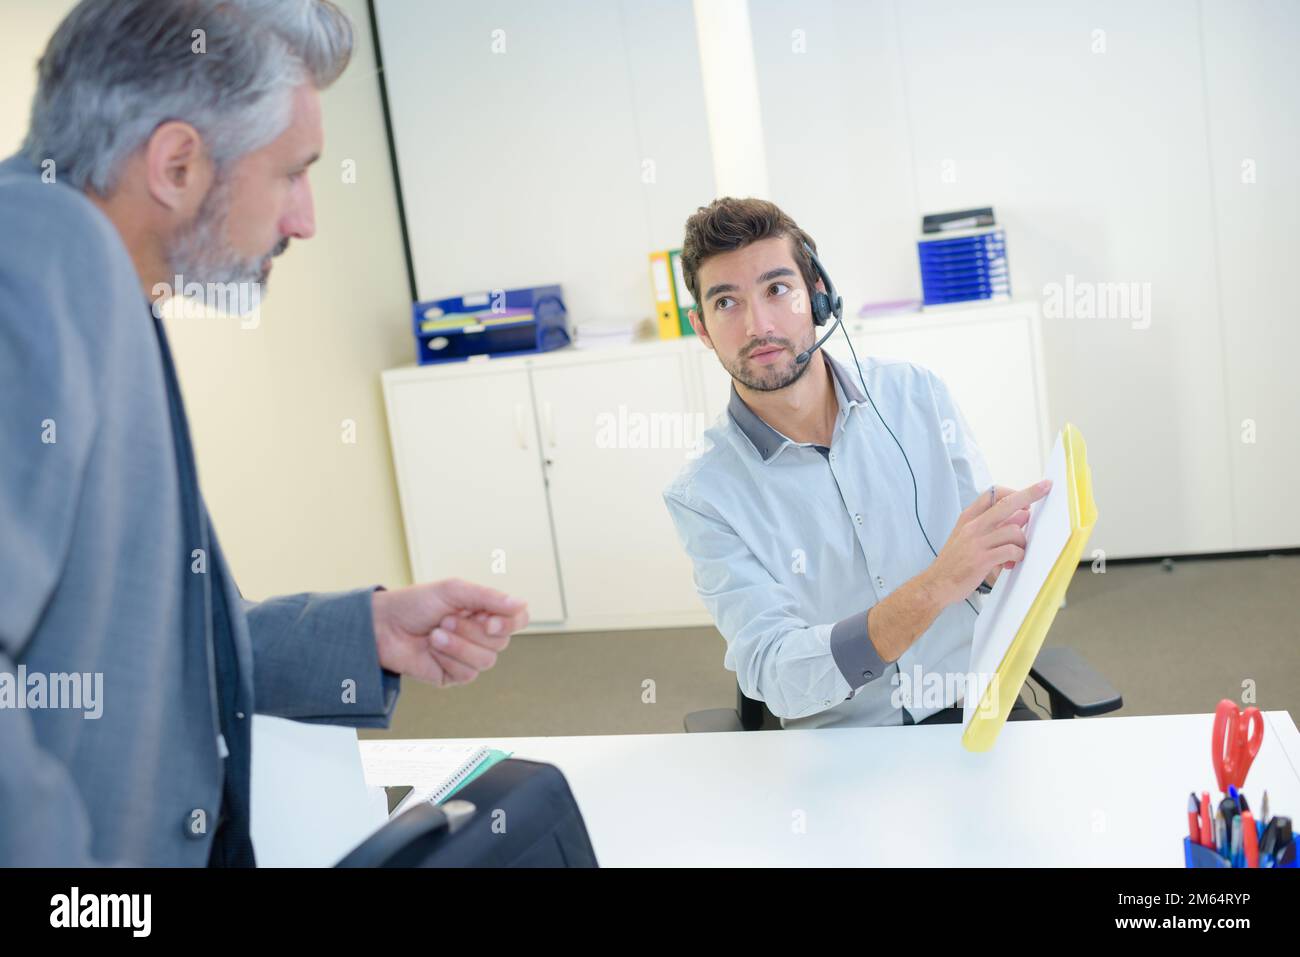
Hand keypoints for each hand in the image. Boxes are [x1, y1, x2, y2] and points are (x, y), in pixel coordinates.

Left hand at [371, 579, 529, 687]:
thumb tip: (521, 604)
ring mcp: (468, 656)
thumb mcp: (454, 591)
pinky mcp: (453, 675)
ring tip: (435, 634)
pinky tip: (432, 649)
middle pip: (502, 642)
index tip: (488, 620)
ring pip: (486, 661)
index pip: (518, 620)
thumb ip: (488, 597)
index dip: (510, 623)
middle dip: (471, 631)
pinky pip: (467, 674)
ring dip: (458, 646)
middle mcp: (481, 635)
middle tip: (446, 619)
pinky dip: (448, 659)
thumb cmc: (416, 603)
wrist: (383, 626)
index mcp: (485, 611)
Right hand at [927, 480, 1050, 607]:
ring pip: (1014, 531)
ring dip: (1022, 543)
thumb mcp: (967, 537)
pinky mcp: (982, 559)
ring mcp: (977, 542)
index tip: (1028, 492)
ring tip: (1017, 553)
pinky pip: (1011, 551)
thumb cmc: (954, 561)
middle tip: (1046, 486)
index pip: (992, 494)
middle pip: (1007, 503)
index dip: (1012, 491)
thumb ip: (992, 526)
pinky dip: (1017, 556)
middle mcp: (972, 526)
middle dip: (1030, 494)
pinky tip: (1011, 563)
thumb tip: (1022, 516)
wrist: (936, 583)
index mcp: (968, 517)